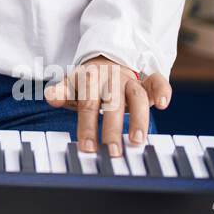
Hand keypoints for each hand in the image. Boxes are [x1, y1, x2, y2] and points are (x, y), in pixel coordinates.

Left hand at [43, 56, 171, 155]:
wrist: (107, 60)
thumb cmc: (88, 83)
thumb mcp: (71, 86)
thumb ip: (62, 92)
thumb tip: (50, 97)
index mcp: (89, 80)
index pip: (87, 105)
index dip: (87, 127)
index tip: (87, 148)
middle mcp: (111, 79)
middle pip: (112, 104)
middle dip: (113, 129)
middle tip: (113, 152)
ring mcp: (130, 80)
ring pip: (137, 97)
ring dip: (139, 118)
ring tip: (138, 141)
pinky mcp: (148, 80)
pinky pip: (157, 81)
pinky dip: (162, 91)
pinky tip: (163, 105)